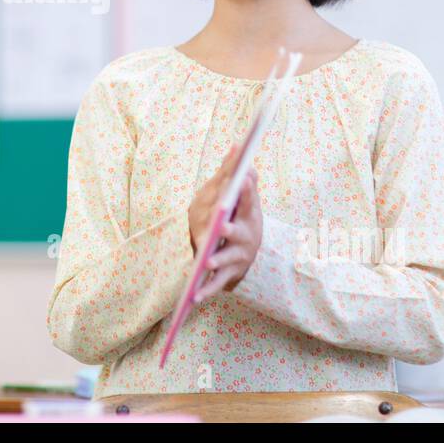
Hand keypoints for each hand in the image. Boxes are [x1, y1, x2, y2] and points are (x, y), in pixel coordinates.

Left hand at [187, 143, 263, 304]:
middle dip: (231, 229)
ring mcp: (238, 256)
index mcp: (248, 214)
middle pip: (239, 232)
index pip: (248, 200)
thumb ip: (235, 176)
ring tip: (207, 261)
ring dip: (218, 259)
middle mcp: (246, 236)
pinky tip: (194, 296)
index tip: (243, 177)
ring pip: (228, 258)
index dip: (246, 190)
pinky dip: (206, 289)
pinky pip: (217, 283)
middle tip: (222, 225)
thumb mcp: (239, 199)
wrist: (246, 255)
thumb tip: (238, 147)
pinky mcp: (229, 275)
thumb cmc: (239, 219)